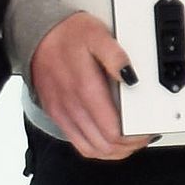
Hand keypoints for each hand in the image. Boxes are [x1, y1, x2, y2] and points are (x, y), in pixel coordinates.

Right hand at [29, 13, 152, 160]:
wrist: (38, 33)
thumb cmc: (69, 34)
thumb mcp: (98, 35)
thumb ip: (116, 56)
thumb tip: (131, 76)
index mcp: (85, 89)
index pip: (113, 132)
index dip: (135, 138)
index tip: (146, 131)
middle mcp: (72, 105)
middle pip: (104, 146)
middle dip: (128, 146)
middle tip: (142, 137)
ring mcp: (62, 112)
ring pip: (90, 149)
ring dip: (113, 151)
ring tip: (129, 142)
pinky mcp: (56, 113)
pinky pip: (76, 142)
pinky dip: (95, 147)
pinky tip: (107, 140)